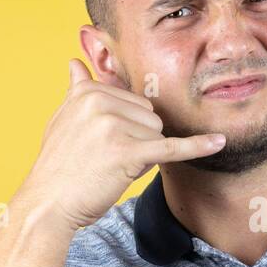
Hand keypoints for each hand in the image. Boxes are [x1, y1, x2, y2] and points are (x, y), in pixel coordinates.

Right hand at [19, 59, 225, 230]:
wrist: (47, 204)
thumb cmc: (59, 167)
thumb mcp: (62, 120)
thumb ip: (76, 91)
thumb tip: (75, 62)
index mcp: (88, 90)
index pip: (135, 103)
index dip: (127, 129)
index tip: (100, 146)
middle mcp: (99, 101)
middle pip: (150, 117)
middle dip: (138, 141)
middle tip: (105, 159)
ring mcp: (112, 125)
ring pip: (157, 135)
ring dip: (143, 156)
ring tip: (110, 167)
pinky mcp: (126, 152)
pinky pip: (170, 147)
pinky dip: (196, 146)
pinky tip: (218, 142)